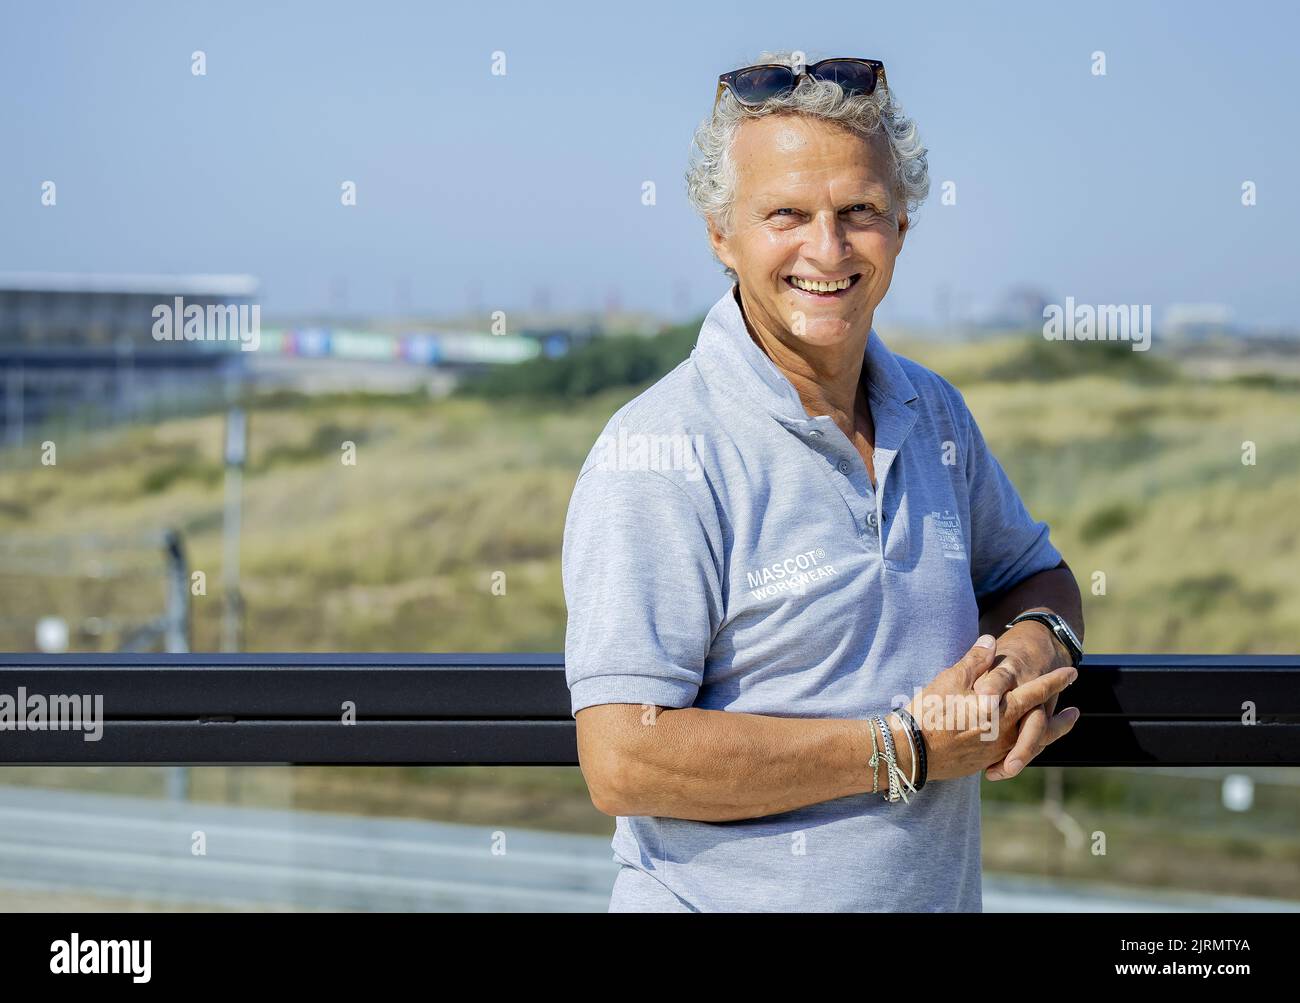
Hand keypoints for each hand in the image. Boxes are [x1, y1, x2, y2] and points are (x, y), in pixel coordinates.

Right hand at [905, 634, 1077, 782]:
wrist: (911, 751)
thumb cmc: (930, 711)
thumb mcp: (951, 679)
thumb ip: (976, 660)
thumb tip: (991, 641)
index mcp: (1000, 709)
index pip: (1036, 691)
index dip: (1055, 681)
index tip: (1072, 673)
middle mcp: (1004, 733)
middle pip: (1042, 726)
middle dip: (1060, 720)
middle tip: (1075, 711)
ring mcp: (995, 751)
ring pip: (1030, 744)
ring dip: (1046, 735)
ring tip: (1054, 729)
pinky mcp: (983, 762)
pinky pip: (1013, 755)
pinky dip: (1024, 748)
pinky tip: (1022, 744)